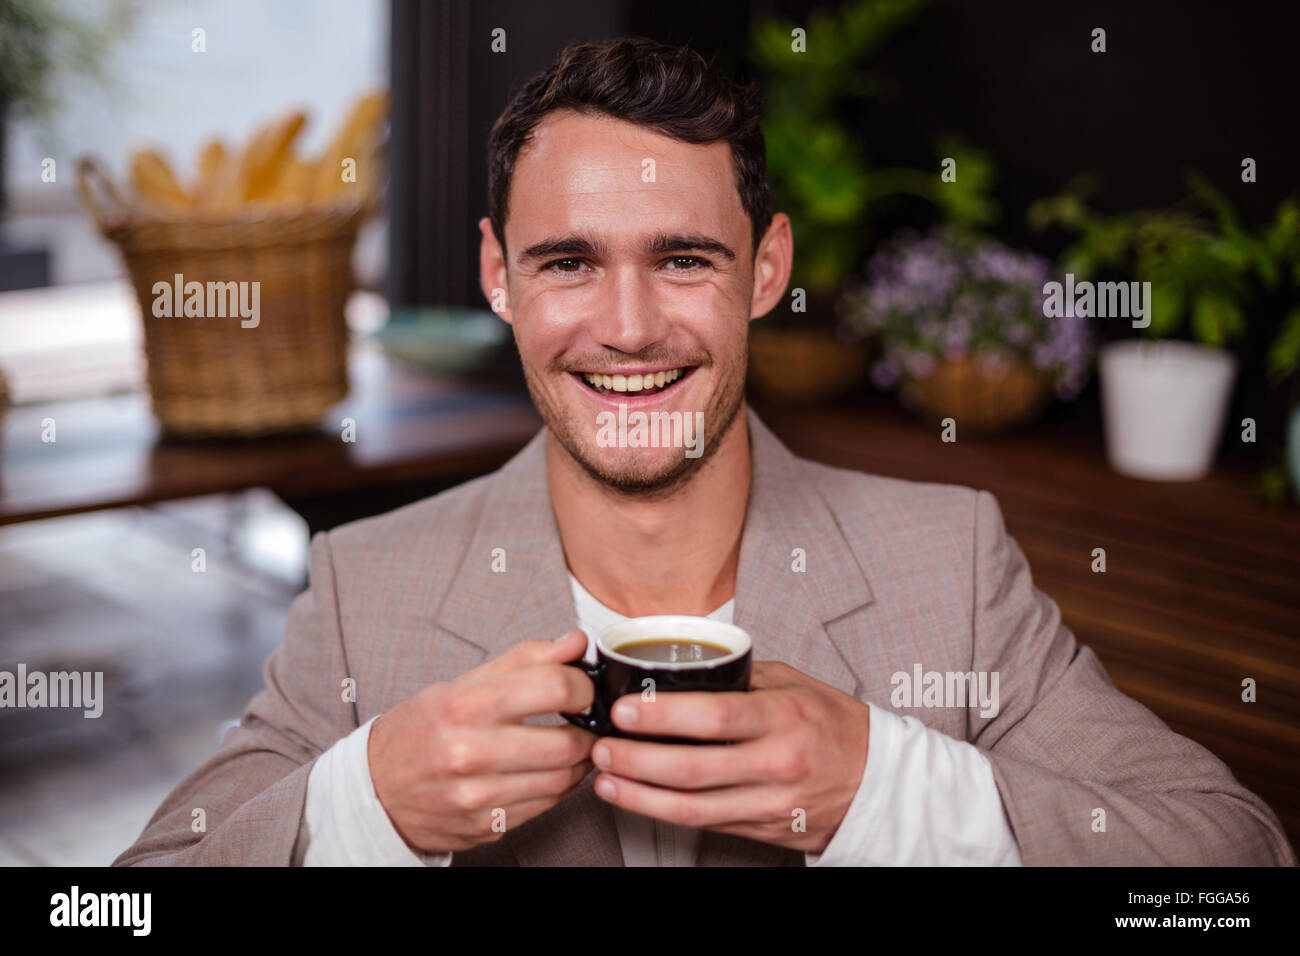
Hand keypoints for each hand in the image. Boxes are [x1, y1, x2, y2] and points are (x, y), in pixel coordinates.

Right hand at [368, 629, 595, 853]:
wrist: (375, 790)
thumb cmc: (422, 729)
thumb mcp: (462, 683)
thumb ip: (525, 659)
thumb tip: (575, 642)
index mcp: (465, 704)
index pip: (553, 687)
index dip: (581, 685)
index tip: (581, 688)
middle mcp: (470, 752)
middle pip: (567, 741)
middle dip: (588, 729)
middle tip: (585, 720)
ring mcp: (478, 795)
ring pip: (563, 779)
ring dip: (578, 760)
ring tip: (570, 743)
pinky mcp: (487, 825)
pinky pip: (546, 805)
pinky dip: (558, 785)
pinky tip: (548, 770)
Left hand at [588, 660, 868, 852]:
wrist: (876, 783)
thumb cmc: (832, 725)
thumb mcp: (794, 685)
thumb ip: (741, 678)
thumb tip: (682, 667)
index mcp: (784, 718)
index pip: (717, 717)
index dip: (665, 716)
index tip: (625, 710)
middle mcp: (775, 764)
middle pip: (694, 768)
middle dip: (637, 759)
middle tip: (601, 745)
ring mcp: (768, 803)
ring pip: (692, 807)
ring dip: (639, 794)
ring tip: (604, 776)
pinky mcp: (760, 829)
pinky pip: (704, 823)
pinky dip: (662, 812)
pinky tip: (634, 797)